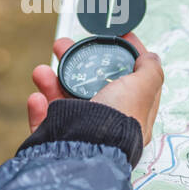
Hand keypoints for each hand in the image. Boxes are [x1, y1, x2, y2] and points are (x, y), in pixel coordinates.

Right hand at [27, 32, 162, 143]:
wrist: (84, 153)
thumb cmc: (117, 120)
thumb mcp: (142, 89)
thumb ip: (150, 71)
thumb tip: (152, 57)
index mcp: (131, 116)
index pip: (131, 83)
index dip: (124, 57)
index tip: (116, 36)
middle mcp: (107, 125)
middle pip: (91, 87)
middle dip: (75, 62)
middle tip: (63, 45)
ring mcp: (80, 134)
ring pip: (63, 102)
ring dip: (51, 82)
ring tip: (41, 71)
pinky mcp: (56, 142)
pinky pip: (45, 122)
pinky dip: (39, 109)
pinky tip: (36, 98)